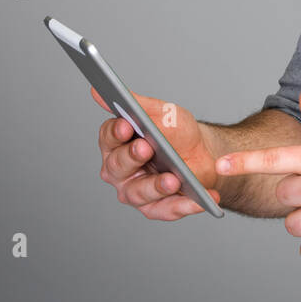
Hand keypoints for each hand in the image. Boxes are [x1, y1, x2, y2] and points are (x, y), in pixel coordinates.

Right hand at [93, 87, 221, 220]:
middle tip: (147, 147)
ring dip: (156, 186)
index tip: (126, 126)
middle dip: (131, 157)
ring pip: (137, 192)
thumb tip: (97, 92)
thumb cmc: (176, 132)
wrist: (204, 152)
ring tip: (174, 180)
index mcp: (117, 143)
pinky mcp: (154, 207)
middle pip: (117, 166)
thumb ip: (134, 104)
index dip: (116, 133)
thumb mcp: (161, 112)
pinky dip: (183, 205)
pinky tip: (200, 199)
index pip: (108, 138)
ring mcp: (135, 190)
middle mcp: (119, 170)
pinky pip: (165, 209)